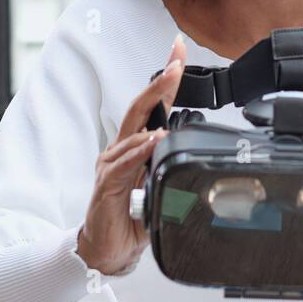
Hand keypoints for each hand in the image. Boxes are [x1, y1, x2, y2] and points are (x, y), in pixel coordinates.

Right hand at [76, 34, 186, 274]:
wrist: (108, 250)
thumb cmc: (131, 217)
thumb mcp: (162, 189)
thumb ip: (173, 167)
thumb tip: (196, 152)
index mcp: (134, 147)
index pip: (151, 106)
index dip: (165, 79)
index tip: (178, 51)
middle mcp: (121, 150)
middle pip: (139, 108)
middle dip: (159, 81)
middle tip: (176, 61)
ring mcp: (111, 164)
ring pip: (132, 130)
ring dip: (152, 107)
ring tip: (169, 87)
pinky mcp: (107, 184)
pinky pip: (125, 163)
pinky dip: (141, 150)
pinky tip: (154, 140)